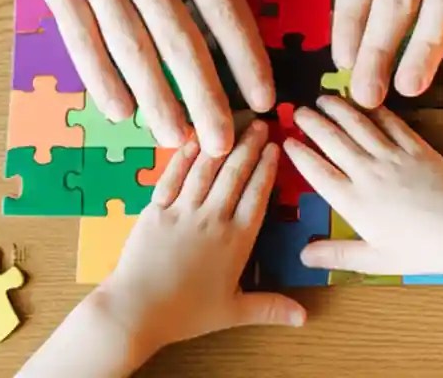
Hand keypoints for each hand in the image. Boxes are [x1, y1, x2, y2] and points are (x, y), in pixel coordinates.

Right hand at [1, 0, 288, 153]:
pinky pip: (80, 40)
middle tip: (222, 143)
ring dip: (154, 100)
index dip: (246, 57)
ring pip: (128, 50)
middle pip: (178, 42)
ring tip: (176, 140)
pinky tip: (120, 110)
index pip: (222, 7)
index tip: (264, 96)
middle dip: (204, 98)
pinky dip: (99, 79)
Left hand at [92, 122, 305, 355]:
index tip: (276, 147)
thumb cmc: (186, 314)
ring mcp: (183, 211)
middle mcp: (213, 219)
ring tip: (235, 124)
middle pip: (236, 174)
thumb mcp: (233, 312)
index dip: (268, 168)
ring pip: (207, 170)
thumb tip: (305, 317)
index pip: (258, 195)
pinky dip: (185, 157)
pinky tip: (194, 141)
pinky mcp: (156, 209)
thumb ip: (270, 308)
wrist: (137, 310)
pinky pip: (173, 177)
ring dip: (222, 144)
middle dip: (250, 146)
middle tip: (261, 124)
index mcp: (237, 241)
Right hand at [285, 96, 442, 278]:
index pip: (316, 170)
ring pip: (357, 125)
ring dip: (337, 109)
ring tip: (323, 99)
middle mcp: (368, 174)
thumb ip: (337, 254)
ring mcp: (393, 157)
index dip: (298, 153)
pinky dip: (374, 110)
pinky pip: (391, 123)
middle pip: (332, 141)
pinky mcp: (416, 148)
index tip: (286, 140)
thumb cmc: (420, 252)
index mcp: (354, 202)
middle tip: (298, 111)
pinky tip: (365, 102)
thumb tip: (303, 256)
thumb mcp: (374, 260)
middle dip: (311, 123)